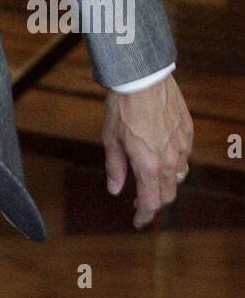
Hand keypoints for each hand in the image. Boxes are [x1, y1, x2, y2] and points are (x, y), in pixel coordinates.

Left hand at [102, 75, 193, 227]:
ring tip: (151, 179)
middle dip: (154, 202)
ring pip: (179, 176)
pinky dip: (174, 163)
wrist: (143, 76)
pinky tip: (162, 155)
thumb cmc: (123, 106)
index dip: (144, 216)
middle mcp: (169, 160)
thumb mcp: (110, 138)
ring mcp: (182, 146)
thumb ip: (115, 167)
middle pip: (168, 194)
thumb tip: (115, 190)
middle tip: (140, 202)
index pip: (151, 203)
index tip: (137, 221)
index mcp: (149, 166)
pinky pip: (184, 156)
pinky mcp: (187, 131)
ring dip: (166, 184)